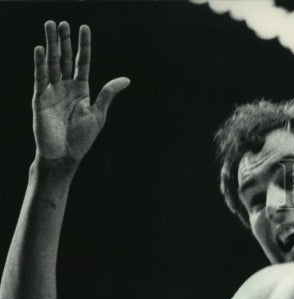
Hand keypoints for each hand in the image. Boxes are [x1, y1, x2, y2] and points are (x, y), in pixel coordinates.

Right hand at [33, 21, 129, 164]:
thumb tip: (127, 79)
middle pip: (64, 58)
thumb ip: (108, 94)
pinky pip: (40, 78)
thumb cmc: (81, 139)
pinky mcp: (40, 98)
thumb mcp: (98, 114)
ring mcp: (52, 91)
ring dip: (50, 44)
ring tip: (50, 25)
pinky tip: (40, 49)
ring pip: (51, 63)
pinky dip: (40, 64)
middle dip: (63, 40)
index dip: (83, 45)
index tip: (84, 27)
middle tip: (62, 22)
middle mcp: (65, 87)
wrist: (64, 155)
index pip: (82, 62)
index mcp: (81, 90)